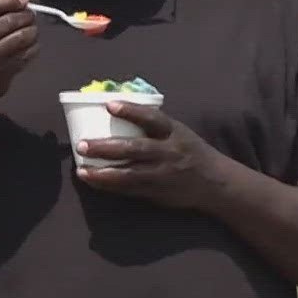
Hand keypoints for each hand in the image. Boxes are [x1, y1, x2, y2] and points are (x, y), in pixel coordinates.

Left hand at [76, 101, 227, 207]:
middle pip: (135, 149)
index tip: (109, 105)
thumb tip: (116, 109)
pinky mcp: (157, 192)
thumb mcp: (179, 132)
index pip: (152, 118)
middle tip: (82, 145)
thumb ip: (154, 126)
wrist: (214, 182)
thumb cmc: (190, 151)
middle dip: (107, 147)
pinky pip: (130, 189)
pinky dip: (110, 186)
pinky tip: (93, 181)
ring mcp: (162, 174)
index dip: (131, 111)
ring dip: (103, 173)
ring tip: (82, 171)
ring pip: (129, 174)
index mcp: (174, 133)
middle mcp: (168, 153)